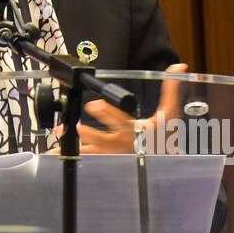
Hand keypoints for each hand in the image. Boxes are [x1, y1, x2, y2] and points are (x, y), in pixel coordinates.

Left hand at [50, 62, 187, 154]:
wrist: (165, 166)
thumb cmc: (164, 139)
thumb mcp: (170, 114)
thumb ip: (170, 89)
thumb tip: (179, 65)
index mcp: (134, 129)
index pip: (120, 119)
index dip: (106, 112)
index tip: (93, 105)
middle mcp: (121, 144)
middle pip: (100, 139)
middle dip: (84, 133)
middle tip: (69, 127)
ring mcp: (112, 156)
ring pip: (89, 153)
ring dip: (71, 149)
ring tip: (54, 148)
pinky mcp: (106, 164)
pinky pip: (85, 162)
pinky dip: (70, 159)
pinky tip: (56, 157)